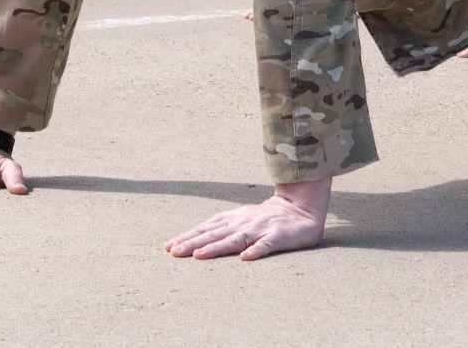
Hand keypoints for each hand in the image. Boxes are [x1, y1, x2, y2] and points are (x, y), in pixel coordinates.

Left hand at [165, 180, 329, 260]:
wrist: (299, 207)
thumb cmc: (265, 217)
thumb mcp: (241, 218)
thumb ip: (221, 226)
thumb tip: (194, 238)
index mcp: (232, 220)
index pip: (205, 229)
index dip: (187, 237)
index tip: (168, 247)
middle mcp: (242, 223)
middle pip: (214, 235)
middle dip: (193, 243)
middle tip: (174, 252)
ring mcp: (260, 229)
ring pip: (234, 240)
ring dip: (216, 248)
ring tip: (199, 256)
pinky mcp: (278, 236)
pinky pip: (266, 245)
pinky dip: (255, 250)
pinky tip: (245, 259)